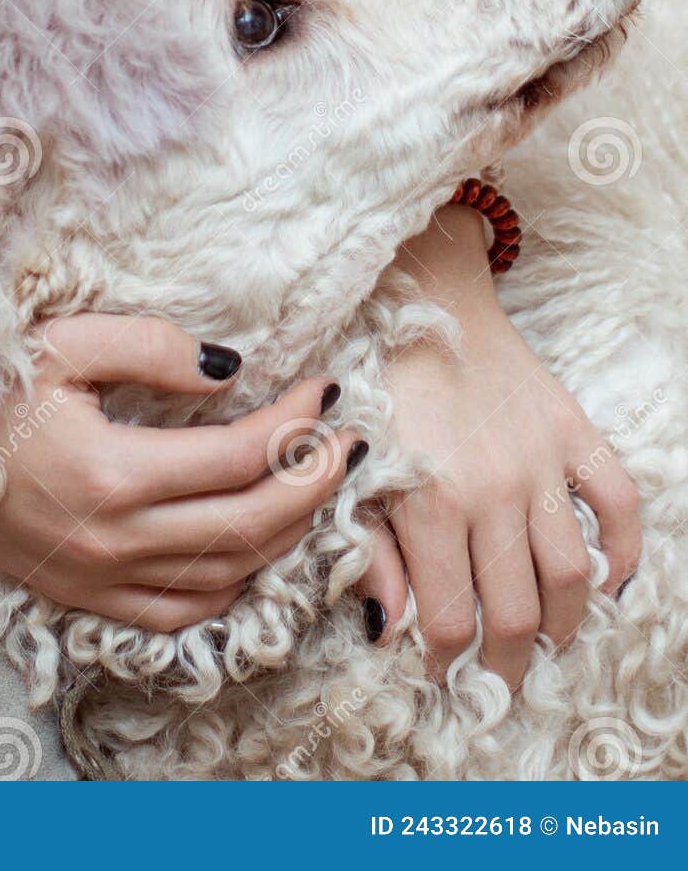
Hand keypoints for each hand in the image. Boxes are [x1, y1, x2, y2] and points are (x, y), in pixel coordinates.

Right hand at [0, 313, 365, 633]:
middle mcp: (113, 541)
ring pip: (225, 577)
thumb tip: (233, 371)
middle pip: (250, 526)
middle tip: (349, 443)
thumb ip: (154, 348)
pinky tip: (252, 546)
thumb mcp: (65, 341)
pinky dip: (232, 582)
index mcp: (111, 473)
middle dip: (314, 486)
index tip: (327, 388)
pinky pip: (181, 611)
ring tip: (316, 489)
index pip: (240, 458)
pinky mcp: (83, 598)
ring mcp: (99, 580)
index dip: (297, 425)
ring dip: (285, 537)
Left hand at [358, 207, 640, 689]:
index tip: (440, 673)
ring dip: (562, 626)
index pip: (452, 621)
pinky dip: (623, 552)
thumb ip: (371, 549)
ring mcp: (540, 460)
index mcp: (428, 500)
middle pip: (517, 614)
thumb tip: (390, 629)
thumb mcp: (347, 465)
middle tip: (493, 681)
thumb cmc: (368, 378)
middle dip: (504, 665)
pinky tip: (605, 582)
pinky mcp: (572, 429)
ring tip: (541, 642)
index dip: (447, 663)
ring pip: (573, 577)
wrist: (415, 290)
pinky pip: (619, 504)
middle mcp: (492, 488)